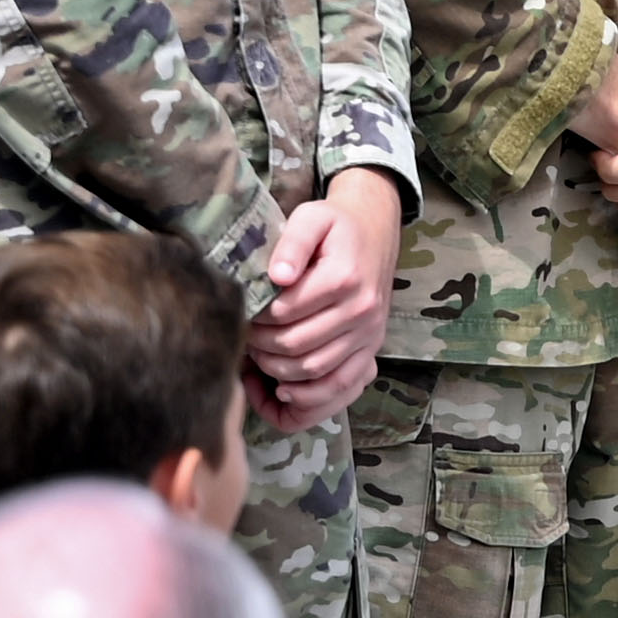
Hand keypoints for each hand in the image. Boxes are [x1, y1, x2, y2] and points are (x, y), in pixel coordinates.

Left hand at [245, 168, 406, 429]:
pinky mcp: (371, 352)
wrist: (375, 234)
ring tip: (257, 357)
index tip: (242, 311)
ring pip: (314, 370)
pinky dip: (310, 399)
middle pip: (296, 345)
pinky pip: (342, 388)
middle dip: (260, 345)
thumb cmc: (336, 228)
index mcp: (344, 279)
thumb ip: (292, 243)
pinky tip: (283, 392)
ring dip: (277, 371)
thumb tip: (276, 277)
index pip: (285, 312)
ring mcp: (370, 336)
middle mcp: (362, 311)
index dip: (255, 317)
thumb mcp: (312, 218)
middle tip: (244, 335)